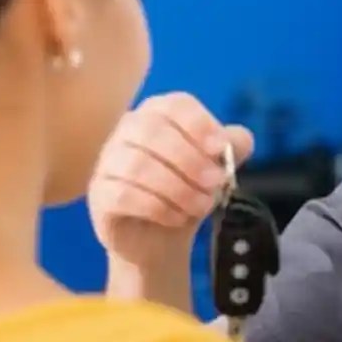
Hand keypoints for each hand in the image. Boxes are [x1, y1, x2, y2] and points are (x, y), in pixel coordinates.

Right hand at [89, 92, 254, 273]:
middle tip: (215, 183)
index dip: (199, 124)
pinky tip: (177, 218)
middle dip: (190, 159)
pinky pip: (123, 195)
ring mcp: (108, 161)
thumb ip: (231, 149)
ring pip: (137, 164)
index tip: (220, 149)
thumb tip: (241, 139)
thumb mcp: (215, 167)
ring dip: (178, 187)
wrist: (160, 237)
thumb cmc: (188, 190)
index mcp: (159, 114)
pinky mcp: (99, 194)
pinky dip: (158, 207)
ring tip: (202, 205)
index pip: (174, 105)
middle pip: (152, 130)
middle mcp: (128, 130)